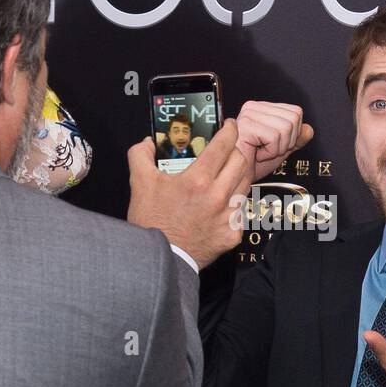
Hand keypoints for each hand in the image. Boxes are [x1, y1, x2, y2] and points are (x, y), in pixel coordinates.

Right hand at [127, 118, 252, 268]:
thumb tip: (148, 142)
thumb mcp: (140, 184)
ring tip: (225, 174)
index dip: (230, 130)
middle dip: (236, 150)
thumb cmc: (151, 223)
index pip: (224, 145)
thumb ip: (141, 155)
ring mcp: (228, 216)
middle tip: (228, 149)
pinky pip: (241, 211)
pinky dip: (234, 202)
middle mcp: (218, 196)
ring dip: (237, 175)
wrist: (161, 260)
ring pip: (245, 184)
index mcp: (198, 180)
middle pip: (241, 161)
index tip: (230, 125)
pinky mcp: (233, 234)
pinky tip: (221, 203)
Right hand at [234, 99, 313, 180]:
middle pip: (293, 118)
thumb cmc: (252, 165)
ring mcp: (248, 115)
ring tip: (261, 152)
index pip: (295, 112)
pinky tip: (257, 154)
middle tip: (267, 149)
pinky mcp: (245, 126)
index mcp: (261, 109)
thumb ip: (297, 139)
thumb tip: (309, 129)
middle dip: (286, 142)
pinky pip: (274, 137)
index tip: (274, 144)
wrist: (238, 178)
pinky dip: (269, 152)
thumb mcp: (281, 149)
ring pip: (286, 128)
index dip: (292, 134)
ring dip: (277, 148)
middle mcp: (253, 108)